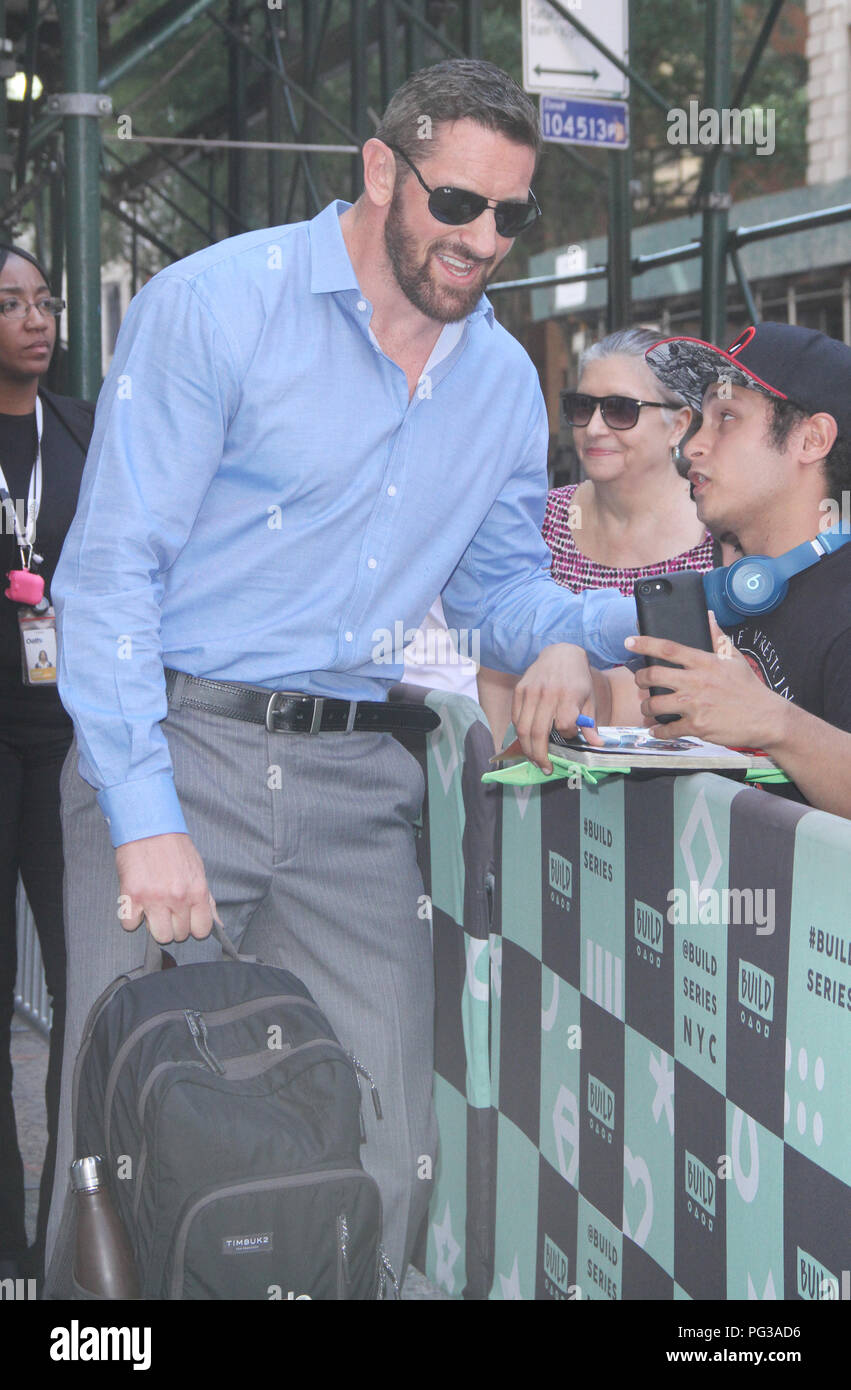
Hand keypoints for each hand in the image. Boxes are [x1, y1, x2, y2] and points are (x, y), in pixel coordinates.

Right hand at [115, 832, 213, 943]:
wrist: (149, 827)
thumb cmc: (175, 848)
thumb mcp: (198, 871)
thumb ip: (207, 901)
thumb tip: (219, 924)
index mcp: (197, 891)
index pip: (201, 930)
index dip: (193, 927)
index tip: (186, 919)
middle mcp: (178, 897)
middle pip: (178, 935)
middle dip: (173, 925)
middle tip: (167, 908)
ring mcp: (154, 898)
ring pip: (159, 935)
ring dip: (154, 925)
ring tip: (152, 908)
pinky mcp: (131, 896)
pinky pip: (130, 925)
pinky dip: (131, 917)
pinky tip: (136, 903)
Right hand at [512, 643, 602, 772]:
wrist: (561, 653)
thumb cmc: (577, 679)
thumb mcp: (589, 699)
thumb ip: (590, 724)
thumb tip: (597, 745)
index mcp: (569, 695)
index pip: (564, 725)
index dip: (568, 735)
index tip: (571, 735)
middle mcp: (547, 694)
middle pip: (538, 733)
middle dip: (540, 755)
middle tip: (544, 767)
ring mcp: (530, 692)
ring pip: (522, 729)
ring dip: (527, 749)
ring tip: (534, 758)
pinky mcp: (519, 690)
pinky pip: (515, 718)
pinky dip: (519, 733)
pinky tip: (527, 740)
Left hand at [625, 612, 784, 746]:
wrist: (766, 718)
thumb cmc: (749, 688)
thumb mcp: (734, 658)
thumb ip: (717, 637)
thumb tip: (708, 616)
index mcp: (704, 662)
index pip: (668, 648)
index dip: (645, 643)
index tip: (629, 642)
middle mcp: (696, 682)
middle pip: (653, 676)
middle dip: (639, 679)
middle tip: (639, 681)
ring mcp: (695, 705)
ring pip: (655, 704)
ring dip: (646, 707)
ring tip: (647, 708)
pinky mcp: (697, 726)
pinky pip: (668, 729)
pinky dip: (658, 730)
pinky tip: (656, 729)